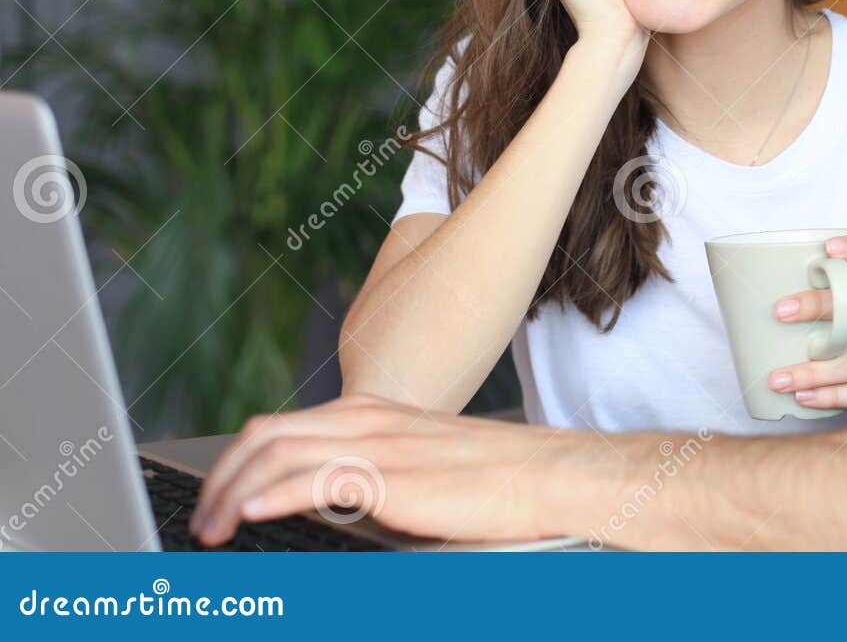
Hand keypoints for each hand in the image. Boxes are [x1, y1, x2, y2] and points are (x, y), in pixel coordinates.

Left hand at [188, 394, 591, 546]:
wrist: (549, 474)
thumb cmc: (495, 478)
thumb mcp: (420, 465)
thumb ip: (372, 473)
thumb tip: (328, 502)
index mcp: (369, 413)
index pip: (278, 427)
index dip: (234, 463)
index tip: (215, 501)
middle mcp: (367, 419)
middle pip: (264, 435)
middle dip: (219, 477)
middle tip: (201, 520)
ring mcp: (379, 444)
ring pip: (277, 454)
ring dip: (230, 492)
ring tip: (211, 530)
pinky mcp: (394, 477)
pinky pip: (316, 480)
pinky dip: (271, 495)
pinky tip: (249, 515)